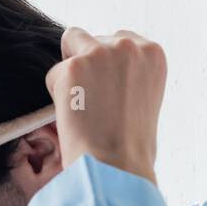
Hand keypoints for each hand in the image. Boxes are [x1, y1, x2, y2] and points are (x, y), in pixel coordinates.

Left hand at [44, 27, 165, 186]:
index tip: (107, 92)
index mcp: (153, 53)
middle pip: (92, 39)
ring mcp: (99, 54)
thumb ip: (130, 76)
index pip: (120, 40)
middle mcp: (128, 46)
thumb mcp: (146, 100)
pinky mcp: (72, 68)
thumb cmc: (132, 148)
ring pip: (70, 44)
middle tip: (91, 102)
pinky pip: (53, 75)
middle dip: (87, 64)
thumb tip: (107, 74)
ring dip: (69, 72)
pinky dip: (57, 95)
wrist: (117, 166)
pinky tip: (73, 116)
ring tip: (81, 106)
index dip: (107, 67)